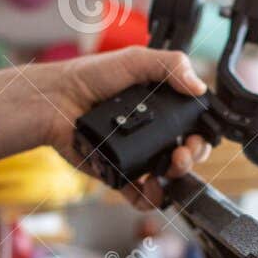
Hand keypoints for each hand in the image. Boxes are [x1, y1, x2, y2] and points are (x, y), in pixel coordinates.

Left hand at [31, 48, 213, 209]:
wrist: (56, 101)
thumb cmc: (90, 77)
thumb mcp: (136, 59)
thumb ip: (171, 65)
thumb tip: (199, 86)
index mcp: (161, 108)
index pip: (193, 127)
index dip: (201, 135)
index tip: (197, 135)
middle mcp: (152, 134)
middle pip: (185, 155)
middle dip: (191, 157)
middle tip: (183, 152)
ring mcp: (137, 156)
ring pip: (167, 178)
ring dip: (175, 178)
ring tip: (169, 167)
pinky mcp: (119, 174)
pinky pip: (140, 195)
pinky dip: (151, 198)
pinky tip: (151, 188)